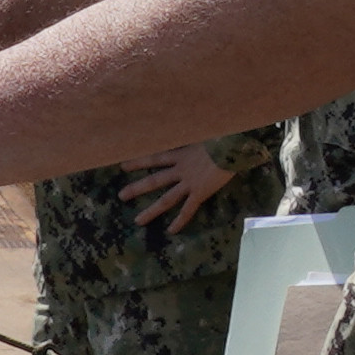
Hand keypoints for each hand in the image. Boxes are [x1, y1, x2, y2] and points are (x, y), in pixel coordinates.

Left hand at [115, 140, 241, 230]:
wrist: (233, 147)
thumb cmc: (222, 136)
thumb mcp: (202, 132)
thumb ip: (193, 134)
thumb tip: (189, 124)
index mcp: (181, 154)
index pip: (155, 158)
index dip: (138, 161)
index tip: (122, 166)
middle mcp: (181, 170)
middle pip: (154, 180)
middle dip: (137, 188)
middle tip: (121, 196)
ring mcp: (189, 183)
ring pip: (167, 199)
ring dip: (152, 211)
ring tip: (138, 221)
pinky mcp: (200, 193)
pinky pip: (188, 210)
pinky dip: (180, 221)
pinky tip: (171, 231)